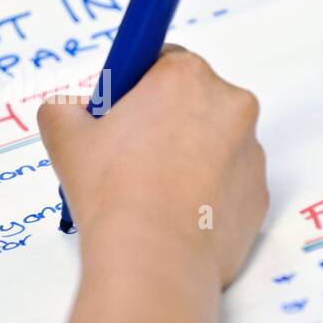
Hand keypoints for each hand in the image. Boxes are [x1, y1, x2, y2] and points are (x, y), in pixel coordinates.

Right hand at [38, 47, 267, 287]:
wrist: (153, 260)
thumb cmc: (113, 192)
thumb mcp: (65, 137)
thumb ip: (62, 108)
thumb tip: (67, 109)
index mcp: (186, 77)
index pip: (163, 62)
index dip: (137, 88)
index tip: (121, 114)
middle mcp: (230, 105)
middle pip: (193, 101)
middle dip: (164, 122)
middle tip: (128, 158)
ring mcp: (252, 153)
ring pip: (214, 144)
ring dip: (187, 158)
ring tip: (149, 193)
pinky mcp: (259, 196)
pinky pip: (230, 184)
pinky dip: (206, 195)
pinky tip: (173, 215)